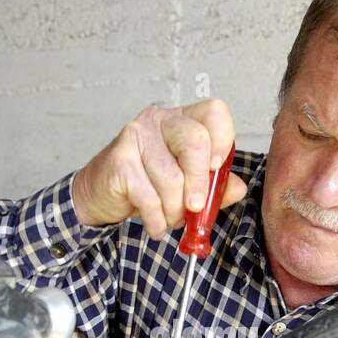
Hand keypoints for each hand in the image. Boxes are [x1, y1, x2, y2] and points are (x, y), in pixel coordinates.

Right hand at [71, 98, 247, 237]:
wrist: (98, 194)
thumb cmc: (145, 184)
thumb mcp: (186, 184)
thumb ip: (215, 185)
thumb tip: (239, 189)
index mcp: (181, 119)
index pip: (214, 112)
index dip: (223, 139)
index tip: (219, 169)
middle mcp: (158, 120)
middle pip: (195, 141)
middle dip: (200, 184)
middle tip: (196, 207)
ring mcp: (136, 136)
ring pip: (173, 178)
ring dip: (174, 210)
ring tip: (168, 218)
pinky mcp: (120, 160)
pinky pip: (150, 197)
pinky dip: (157, 220)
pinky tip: (155, 225)